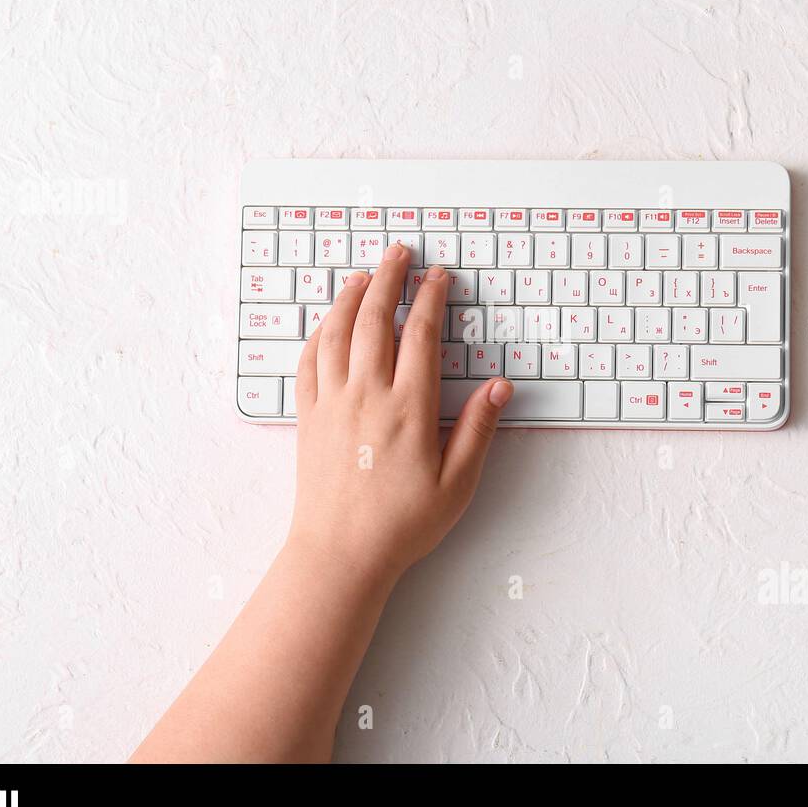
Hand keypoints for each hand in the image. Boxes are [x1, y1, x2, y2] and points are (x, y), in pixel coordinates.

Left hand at [288, 245, 511, 582]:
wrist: (340, 554)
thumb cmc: (402, 524)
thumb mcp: (457, 483)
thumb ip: (477, 429)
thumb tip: (500, 386)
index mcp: (408, 408)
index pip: (419, 335)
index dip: (430, 298)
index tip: (439, 276)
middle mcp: (366, 396)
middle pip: (374, 319)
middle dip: (389, 278)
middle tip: (399, 252)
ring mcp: (331, 404)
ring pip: (336, 333)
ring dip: (350, 297)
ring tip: (364, 274)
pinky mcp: (308, 418)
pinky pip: (309, 362)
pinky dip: (318, 333)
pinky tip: (326, 323)